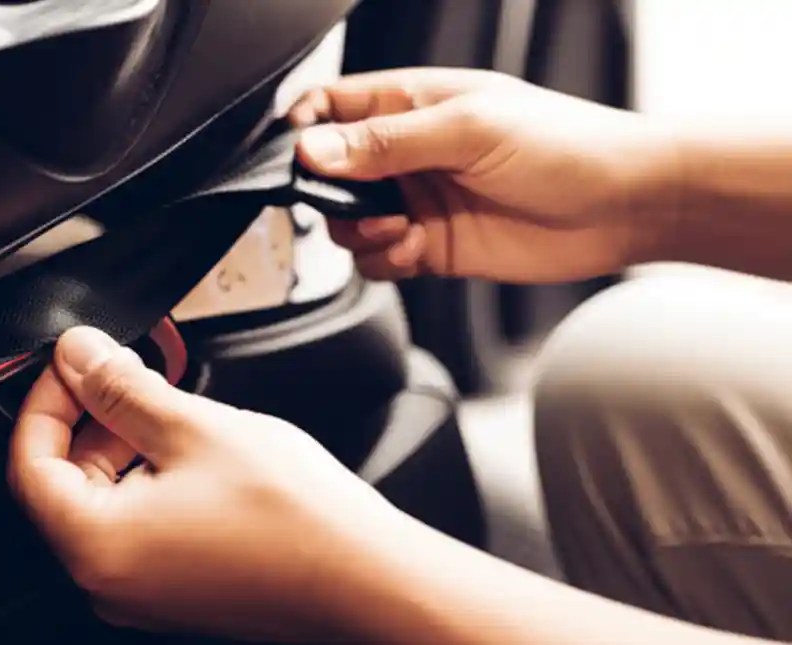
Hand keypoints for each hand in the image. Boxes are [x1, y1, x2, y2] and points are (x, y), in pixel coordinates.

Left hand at [8, 327, 399, 642]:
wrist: (368, 579)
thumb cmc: (296, 518)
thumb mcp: (194, 427)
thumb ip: (120, 387)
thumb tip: (77, 355)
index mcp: (95, 546)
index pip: (30, 461)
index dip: (45, 399)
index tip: (72, 362)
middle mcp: (107, 582)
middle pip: (62, 483)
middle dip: (87, 419)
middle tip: (125, 372)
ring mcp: (141, 594)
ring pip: (100, 503)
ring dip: (120, 446)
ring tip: (167, 405)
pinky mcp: (173, 592)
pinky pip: (134, 528)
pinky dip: (145, 481)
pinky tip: (186, 449)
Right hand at [291, 68, 679, 282]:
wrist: (626, 207)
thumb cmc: (568, 146)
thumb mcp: (469, 129)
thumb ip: (386, 142)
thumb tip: (314, 149)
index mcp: (413, 104)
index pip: (331, 107)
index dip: (304, 129)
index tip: (299, 158)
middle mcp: (408, 152)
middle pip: (329, 172)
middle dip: (329, 194)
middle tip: (356, 203)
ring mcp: (420, 200)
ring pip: (348, 221)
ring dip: (358, 232)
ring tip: (399, 230)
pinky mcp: (433, 247)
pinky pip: (379, 258)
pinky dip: (384, 260)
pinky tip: (416, 250)